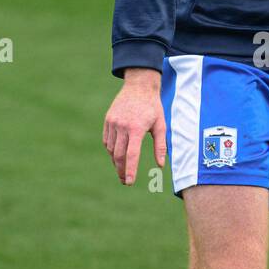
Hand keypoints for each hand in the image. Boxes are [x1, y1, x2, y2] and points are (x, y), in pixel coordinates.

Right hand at [103, 68, 167, 185]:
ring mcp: (113, 122)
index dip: (130, 170)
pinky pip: (107, 140)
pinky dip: (111, 150)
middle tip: (125, 181)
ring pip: (111, 149)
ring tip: (122, 169)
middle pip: (119, 155)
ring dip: (116, 161)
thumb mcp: (161, 125)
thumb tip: (160, 165)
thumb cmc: (153, 107)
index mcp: (136, 128)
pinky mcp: (107, 120)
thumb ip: (160, 146)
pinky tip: (117, 155)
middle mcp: (122, 126)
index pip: (131, 154)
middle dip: (121, 170)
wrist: (139, 86)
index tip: (129, 182)